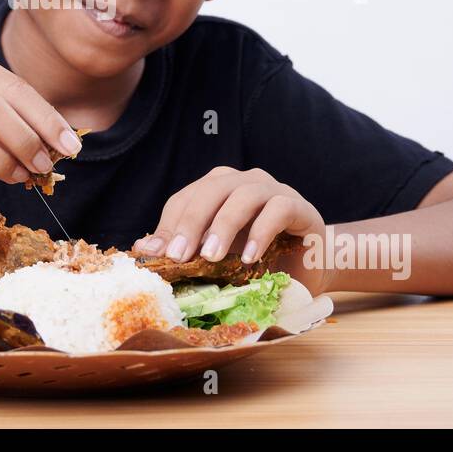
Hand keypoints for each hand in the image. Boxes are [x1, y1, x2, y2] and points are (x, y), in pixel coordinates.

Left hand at [131, 166, 334, 294]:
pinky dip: (261, 232)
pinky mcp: (299, 206)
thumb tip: (143, 249)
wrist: (309, 269)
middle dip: (192, 223)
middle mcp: (243, 182)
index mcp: (217, 190)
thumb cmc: (257, 261)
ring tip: (212, 257)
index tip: (158, 255)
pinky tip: (251, 257)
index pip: (186, 199)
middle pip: (211, 189)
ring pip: (243, 194)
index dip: (170, 225)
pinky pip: (278, 209)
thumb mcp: (218, 260)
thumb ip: (186, 251)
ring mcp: (273, 190)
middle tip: (179, 256)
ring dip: (224, 225)